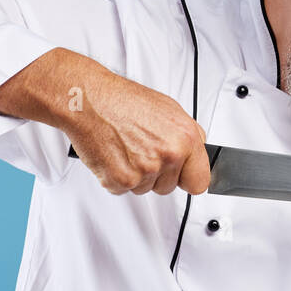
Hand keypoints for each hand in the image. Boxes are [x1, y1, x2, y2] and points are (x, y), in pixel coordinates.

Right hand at [60, 61, 209, 196]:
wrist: (90, 100)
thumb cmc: (125, 101)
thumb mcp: (170, 110)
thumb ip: (188, 136)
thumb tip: (195, 154)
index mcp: (186, 139)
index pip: (199, 182)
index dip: (188, 179)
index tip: (181, 176)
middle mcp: (168, 155)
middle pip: (169, 187)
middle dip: (157, 174)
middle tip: (142, 150)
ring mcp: (145, 170)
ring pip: (145, 189)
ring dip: (136, 175)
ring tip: (126, 148)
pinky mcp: (121, 180)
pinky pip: (123, 190)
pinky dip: (116, 177)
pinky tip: (115, 155)